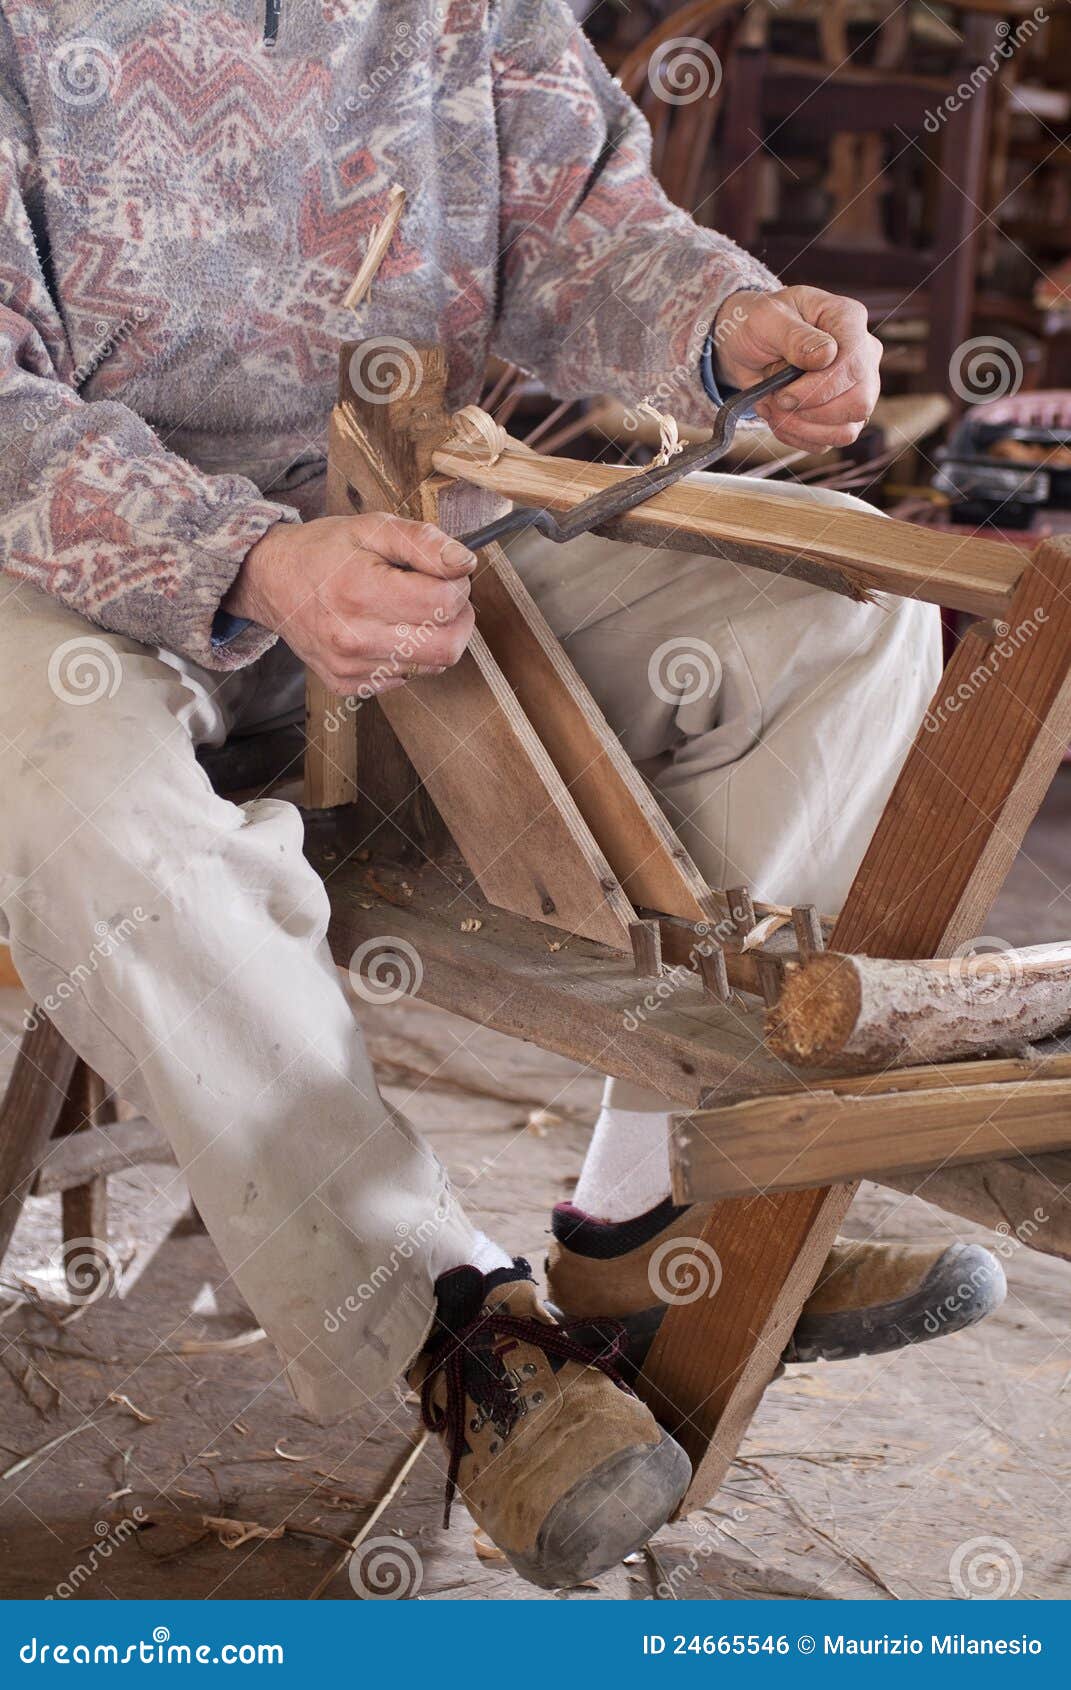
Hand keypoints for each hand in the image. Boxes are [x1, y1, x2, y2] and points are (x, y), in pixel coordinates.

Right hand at [226, 513, 476, 695]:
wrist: (271, 581)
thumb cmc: (323, 550)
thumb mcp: (373, 527)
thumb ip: (423, 542)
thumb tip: (465, 562)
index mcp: (361, 591)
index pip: (445, 604)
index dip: (458, 585)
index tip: (446, 574)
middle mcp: (354, 638)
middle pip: (448, 647)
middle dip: (459, 619)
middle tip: (441, 597)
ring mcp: (349, 667)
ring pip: (431, 666)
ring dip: (434, 638)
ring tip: (410, 611)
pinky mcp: (345, 684)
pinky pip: (403, 679)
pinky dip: (408, 657)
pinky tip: (388, 631)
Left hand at [712, 285, 881, 450]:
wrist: (748, 344)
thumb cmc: (760, 323)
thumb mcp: (767, 319)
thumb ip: (796, 336)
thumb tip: (825, 356)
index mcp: (849, 320)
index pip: (853, 365)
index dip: (819, 390)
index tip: (784, 396)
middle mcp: (862, 355)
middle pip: (858, 403)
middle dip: (810, 413)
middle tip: (776, 401)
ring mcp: (856, 388)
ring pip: (846, 431)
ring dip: (802, 429)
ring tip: (773, 409)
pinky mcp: (841, 416)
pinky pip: (827, 442)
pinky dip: (796, 437)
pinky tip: (778, 417)